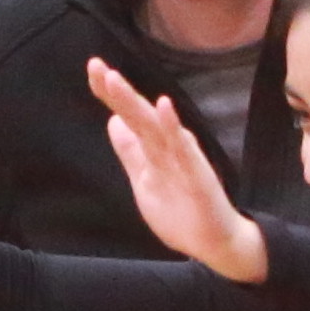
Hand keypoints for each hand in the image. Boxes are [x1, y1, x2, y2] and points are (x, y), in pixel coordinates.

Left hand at [89, 56, 266, 278]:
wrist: (216, 245)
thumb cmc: (184, 212)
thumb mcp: (145, 180)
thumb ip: (130, 151)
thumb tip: (113, 121)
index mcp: (154, 150)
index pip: (129, 117)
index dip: (111, 95)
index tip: (93, 69)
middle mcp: (168, 148)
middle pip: (139, 115)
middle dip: (118, 91)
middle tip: (97, 66)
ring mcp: (184, 160)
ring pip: (156, 127)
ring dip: (136, 103)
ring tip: (116, 80)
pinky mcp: (198, 176)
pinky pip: (184, 149)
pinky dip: (173, 127)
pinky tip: (165, 107)